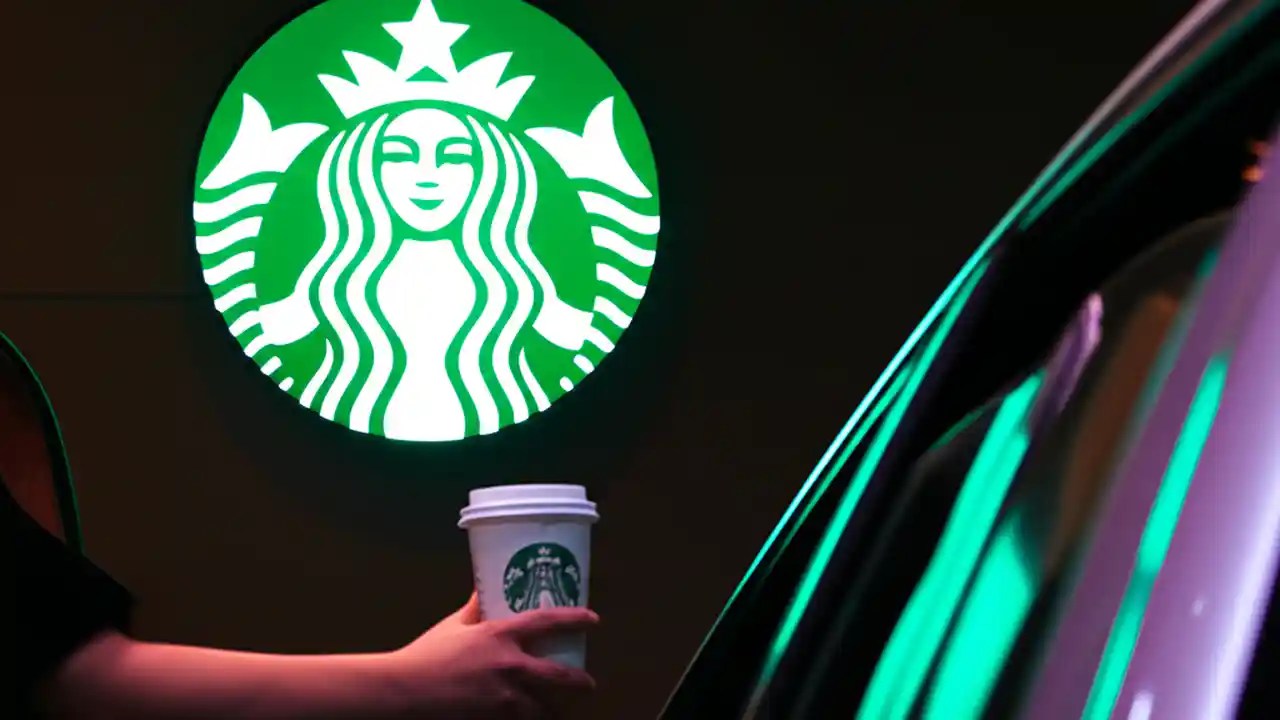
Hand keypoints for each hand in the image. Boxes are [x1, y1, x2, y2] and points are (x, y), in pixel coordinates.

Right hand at [388, 593, 598, 718]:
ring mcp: (503, 699)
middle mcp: (509, 667)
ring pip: (543, 709)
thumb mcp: (454, 625)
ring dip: (554, 709)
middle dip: (580, 682)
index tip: (594, 620)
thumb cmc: (427, 655)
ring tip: (560, 710)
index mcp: (500, 636)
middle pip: (559, 677)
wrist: (404, 691)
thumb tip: (483, 586)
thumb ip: (474, 608)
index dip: (575, 619)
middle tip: (588, 684)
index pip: (548, 622)